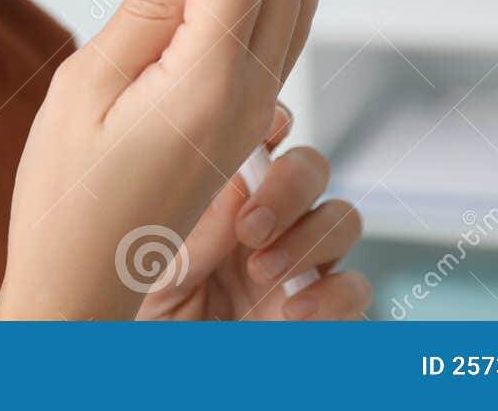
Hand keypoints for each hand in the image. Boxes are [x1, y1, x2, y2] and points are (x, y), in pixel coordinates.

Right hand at [0, 0, 316, 319]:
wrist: (81, 284)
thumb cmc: (65, 198)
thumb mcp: (86, 87)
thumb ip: (146, 4)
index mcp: (211, 84)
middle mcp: (251, 96)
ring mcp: (255, 112)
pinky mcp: (243, 122)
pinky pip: (271, 37)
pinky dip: (236, 2)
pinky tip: (174, 14)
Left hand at [136, 105, 369, 319]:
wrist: (153, 374)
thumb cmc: (141, 317)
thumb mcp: (150, 263)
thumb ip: (196, 223)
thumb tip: (237, 186)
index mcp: (222, 194)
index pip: (261, 136)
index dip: (270, 123)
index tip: (260, 133)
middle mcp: (266, 222)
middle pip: (309, 167)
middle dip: (290, 186)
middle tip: (252, 225)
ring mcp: (297, 263)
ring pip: (341, 218)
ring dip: (308, 239)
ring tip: (260, 270)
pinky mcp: (321, 311)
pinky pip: (356, 288)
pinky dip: (333, 294)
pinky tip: (291, 309)